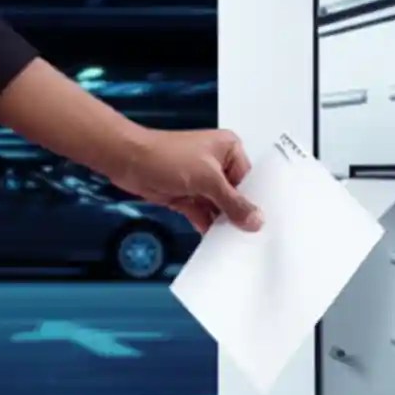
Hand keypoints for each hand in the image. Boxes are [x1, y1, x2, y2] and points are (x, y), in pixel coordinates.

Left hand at [110, 128, 262, 233]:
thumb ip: (233, 202)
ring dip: (223, 223)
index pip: (250, 179)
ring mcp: (200, 181)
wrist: (129, 161)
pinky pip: (202, 213)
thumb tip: (256, 220)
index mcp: (229, 149)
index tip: (265, 224)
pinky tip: (216, 242)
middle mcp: (217, 164)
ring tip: (237, 245)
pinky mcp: (186, 195)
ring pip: (218, 207)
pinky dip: (207, 226)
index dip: (255, 201)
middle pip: (235, 195)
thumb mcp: (207, 179)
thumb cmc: (168, 157)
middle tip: (253, 239)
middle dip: (239, 215)